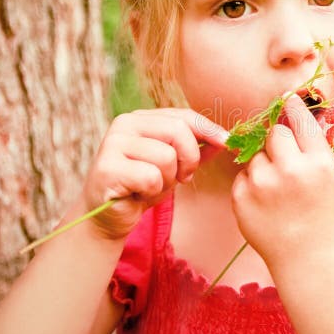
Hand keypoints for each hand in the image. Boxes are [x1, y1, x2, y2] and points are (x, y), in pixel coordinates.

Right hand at [81, 108, 228, 239]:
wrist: (107, 217)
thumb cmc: (141, 189)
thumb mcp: (174, 167)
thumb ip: (195, 151)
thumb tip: (224, 139)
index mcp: (141, 118)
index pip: (183, 116)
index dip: (209, 129)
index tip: (227, 143)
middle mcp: (124, 124)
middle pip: (178, 131)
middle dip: (189, 159)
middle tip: (181, 178)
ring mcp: (113, 143)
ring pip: (167, 156)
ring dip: (167, 180)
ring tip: (151, 186)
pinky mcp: (107, 167)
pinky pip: (150, 177)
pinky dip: (151, 191)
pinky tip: (137, 194)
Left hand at [231, 94, 333, 267]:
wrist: (308, 259)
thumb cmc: (324, 217)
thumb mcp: (333, 179)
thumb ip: (314, 150)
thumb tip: (295, 114)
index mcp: (319, 164)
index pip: (301, 121)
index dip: (293, 109)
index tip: (288, 102)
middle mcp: (292, 171)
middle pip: (274, 134)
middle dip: (279, 144)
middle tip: (286, 164)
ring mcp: (264, 185)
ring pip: (256, 156)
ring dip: (263, 167)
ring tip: (277, 193)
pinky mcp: (242, 198)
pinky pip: (242, 177)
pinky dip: (251, 186)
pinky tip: (265, 205)